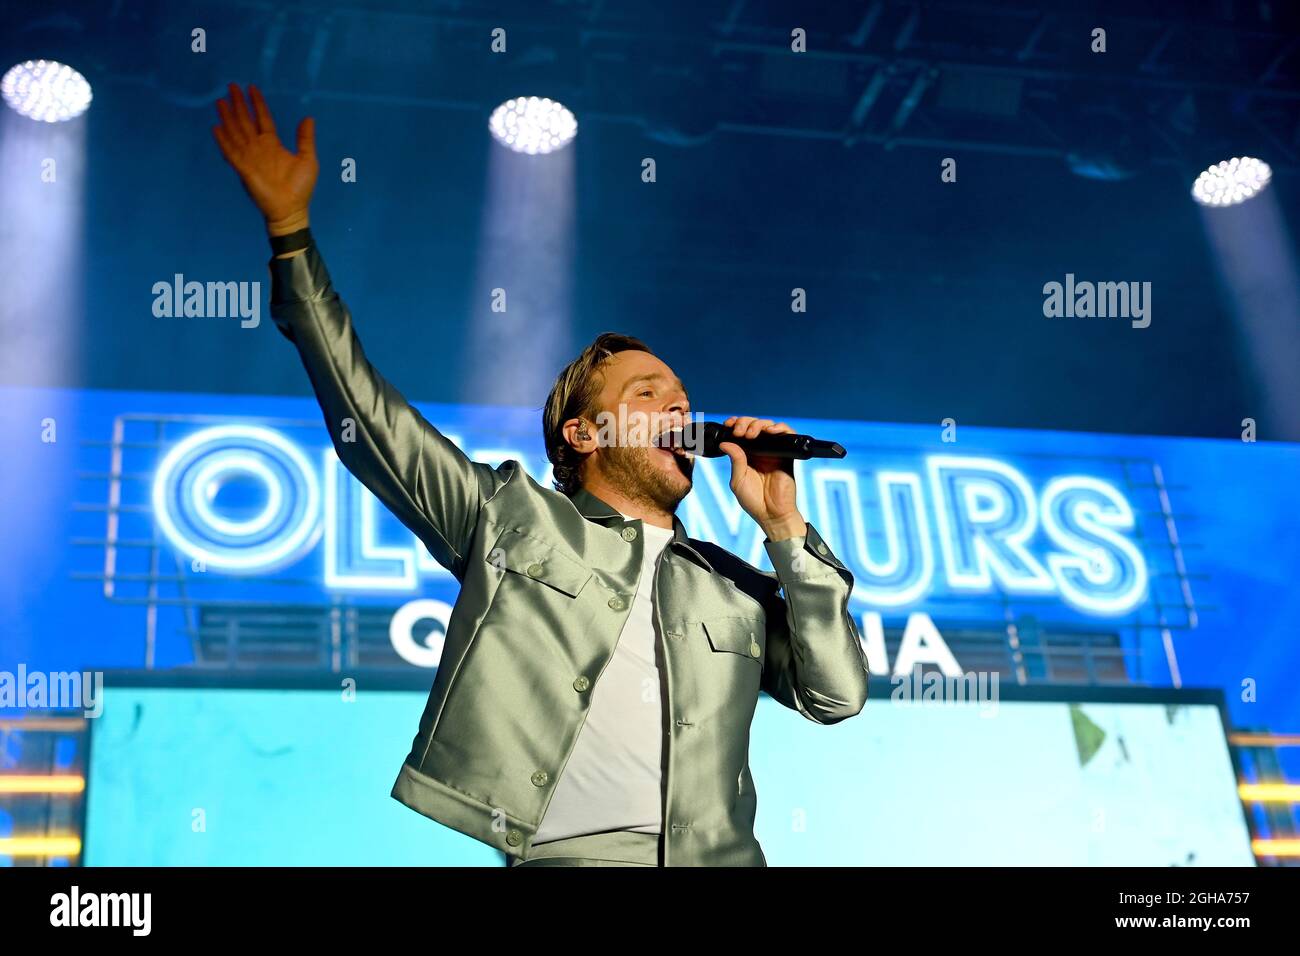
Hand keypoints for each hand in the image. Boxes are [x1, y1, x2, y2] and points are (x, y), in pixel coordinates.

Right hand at [212, 83, 317, 232]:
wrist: (292, 209)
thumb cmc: (300, 187)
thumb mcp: (307, 159)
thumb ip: (305, 138)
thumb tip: (308, 118)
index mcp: (273, 144)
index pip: (262, 119)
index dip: (257, 103)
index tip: (251, 88)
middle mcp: (259, 148)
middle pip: (245, 121)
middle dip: (238, 104)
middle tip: (231, 85)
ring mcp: (250, 157)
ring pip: (236, 132)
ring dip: (228, 117)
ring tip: (220, 101)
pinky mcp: (244, 169)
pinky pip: (231, 152)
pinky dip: (223, 141)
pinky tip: (216, 128)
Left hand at [717, 417, 807, 540]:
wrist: (772, 514)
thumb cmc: (754, 501)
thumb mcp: (738, 480)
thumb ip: (735, 460)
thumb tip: (726, 443)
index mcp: (746, 455)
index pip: (741, 432)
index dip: (735, 424)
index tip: (729, 424)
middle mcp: (760, 451)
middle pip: (754, 426)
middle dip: (745, 422)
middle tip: (739, 431)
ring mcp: (774, 452)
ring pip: (769, 426)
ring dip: (759, 424)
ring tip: (751, 433)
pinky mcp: (787, 455)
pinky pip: (788, 435)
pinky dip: (780, 428)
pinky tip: (771, 431)